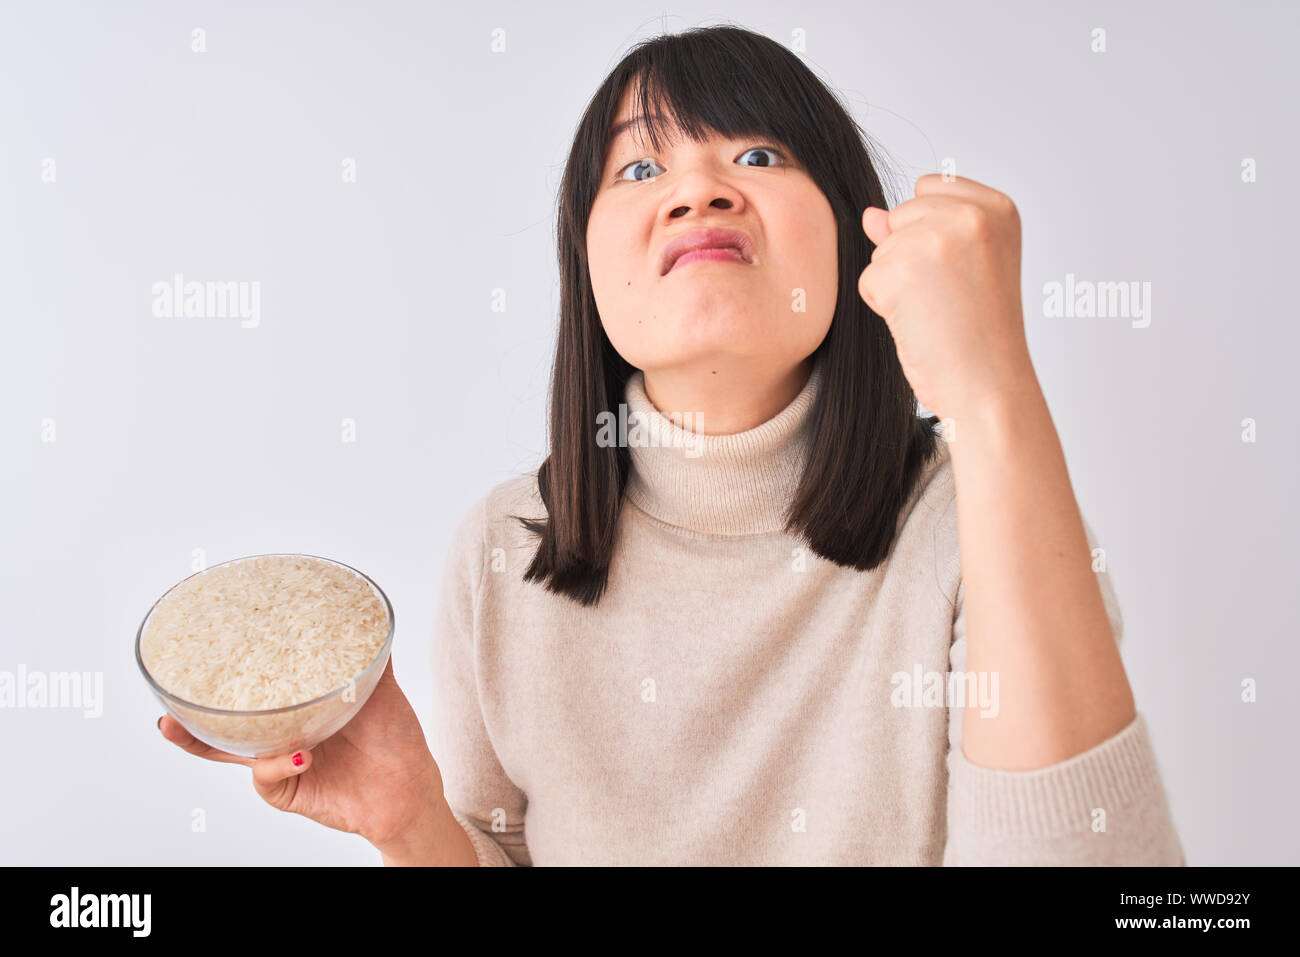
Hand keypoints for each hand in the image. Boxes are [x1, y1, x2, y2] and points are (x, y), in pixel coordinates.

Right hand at [157, 654, 446, 850]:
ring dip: (201, 741)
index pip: (254, 691)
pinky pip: (267, 775)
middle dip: (188, 718)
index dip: (225, 678)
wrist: (411, 789)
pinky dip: (279, 762)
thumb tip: (372, 613)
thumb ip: (370, 657)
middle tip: (165, 704)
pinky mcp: (286, 790)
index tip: (193, 657)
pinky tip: (303, 754)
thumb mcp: (381, 690)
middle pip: (223, 727)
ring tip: (177, 727)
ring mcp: (280, 764)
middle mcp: (281, 736)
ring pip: (228, 753)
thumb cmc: (394, 740)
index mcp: (298, 709)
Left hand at [858, 174, 1035, 422]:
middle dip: (910, 257)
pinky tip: (920, 324)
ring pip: (881, 250)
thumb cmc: (981, 335)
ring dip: (897, 284)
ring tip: (938, 312)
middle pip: (900, 215)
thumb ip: (920, 230)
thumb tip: (870, 215)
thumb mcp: (965, 267)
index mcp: (997, 208)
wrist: (988, 386)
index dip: (929, 231)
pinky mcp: (900, 271)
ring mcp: (934, 240)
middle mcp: (970, 216)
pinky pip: (868, 280)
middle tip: (949, 297)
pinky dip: (883, 307)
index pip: (929, 186)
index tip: (959, 270)